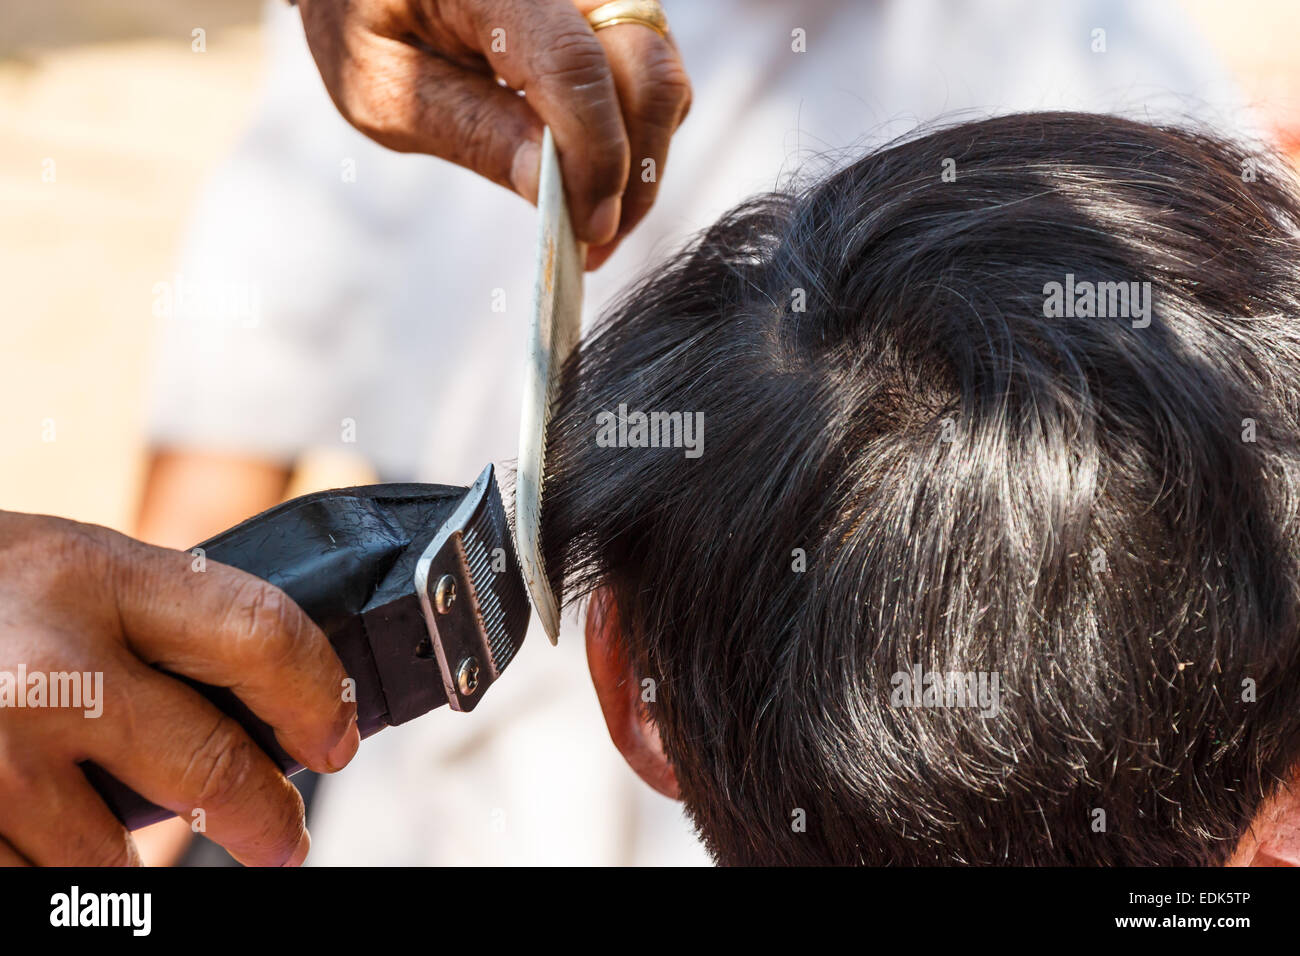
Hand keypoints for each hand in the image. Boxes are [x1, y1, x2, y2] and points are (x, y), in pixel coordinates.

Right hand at [0, 512, 357, 865]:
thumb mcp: (70, 566)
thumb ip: (159, 621)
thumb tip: (268, 700)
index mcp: (96, 576)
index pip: (261, 634)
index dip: (318, 696)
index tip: (335, 737)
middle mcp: (48, 665)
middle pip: (210, 767)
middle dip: (265, 815)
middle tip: (281, 835)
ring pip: (114, 851)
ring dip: (129, 845)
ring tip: (105, 805)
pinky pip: (38, 881)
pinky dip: (51, 866)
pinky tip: (38, 823)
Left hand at [297, 0, 691, 268]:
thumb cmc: (359, 15)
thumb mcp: (383, 85)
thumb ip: (470, 131)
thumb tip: (552, 193)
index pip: (573, 64)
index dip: (595, 156)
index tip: (589, 231)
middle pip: (647, 65)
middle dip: (634, 169)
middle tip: (596, 241)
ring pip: (663, 72)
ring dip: (641, 158)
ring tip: (593, 216)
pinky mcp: (609, 4)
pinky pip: (652, 70)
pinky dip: (634, 132)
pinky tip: (593, 172)